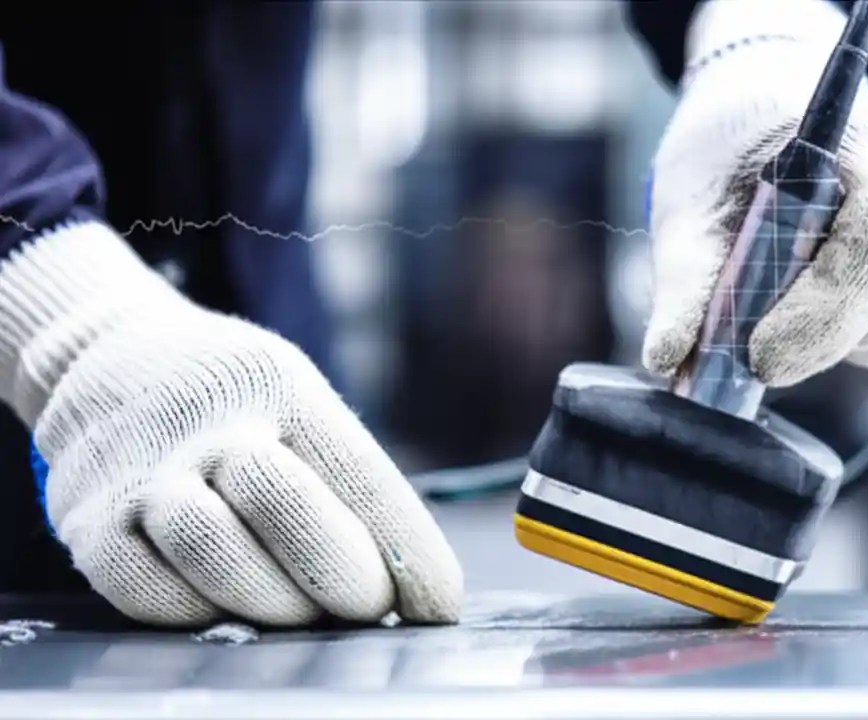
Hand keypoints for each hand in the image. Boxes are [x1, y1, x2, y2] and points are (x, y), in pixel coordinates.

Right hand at [0, 222, 461, 626]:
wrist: (106, 361)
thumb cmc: (235, 403)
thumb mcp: (297, 402)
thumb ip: (343, 479)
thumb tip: (410, 581)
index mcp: (281, 387)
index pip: (360, 474)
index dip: (409, 551)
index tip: (439, 604)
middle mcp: (208, 423)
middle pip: (285, 506)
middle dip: (343, 574)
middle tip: (368, 607)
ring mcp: (142, 473)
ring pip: (214, 550)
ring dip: (273, 601)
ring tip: (302, 611)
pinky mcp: (88, 522)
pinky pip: (147, 590)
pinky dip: (197, 611)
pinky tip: (223, 605)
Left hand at [642, 0, 867, 386]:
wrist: (763, 99)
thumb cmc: (725, 149)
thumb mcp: (687, 205)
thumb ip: (685, 282)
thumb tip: (666, 359)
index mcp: (859, 151)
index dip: (823, 314)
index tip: (759, 358)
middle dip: (827, 340)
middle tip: (758, 363)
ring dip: (843, 343)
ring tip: (778, 322)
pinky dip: (858, 341)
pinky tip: (809, 315)